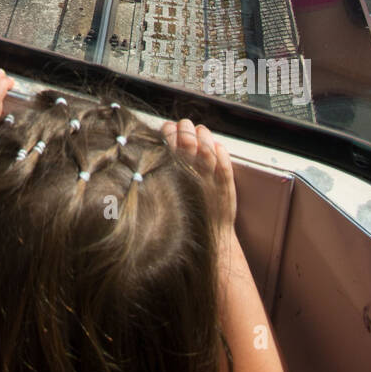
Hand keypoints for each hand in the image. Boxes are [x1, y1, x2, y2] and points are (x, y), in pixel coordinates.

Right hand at [161, 118, 236, 240]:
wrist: (208, 246)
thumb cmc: (183, 224)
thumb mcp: (162, 202)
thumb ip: (156, 181)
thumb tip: (144, 161)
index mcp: (174, 180)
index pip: (169, 148)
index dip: (168, 134)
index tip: (167, 127)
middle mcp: (192, 179)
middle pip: (189, 144)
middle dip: (185, 130)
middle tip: (182, 125)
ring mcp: (211, 182)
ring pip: (208, 151)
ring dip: (203, 136)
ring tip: (200, 130)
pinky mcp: (226, 187)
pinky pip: (225, 164)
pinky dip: (221, 152)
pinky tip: (217, 144)